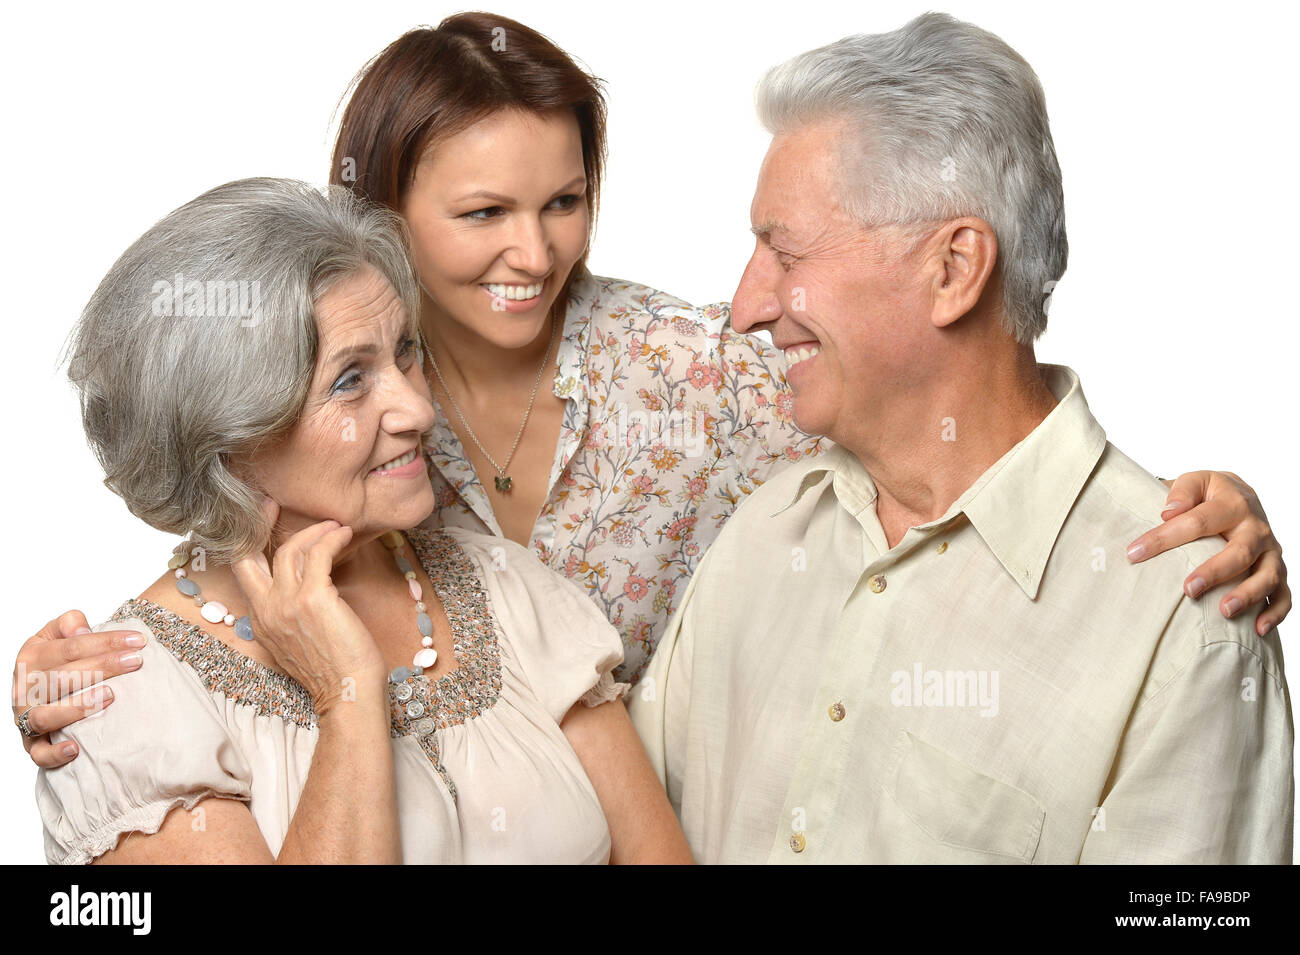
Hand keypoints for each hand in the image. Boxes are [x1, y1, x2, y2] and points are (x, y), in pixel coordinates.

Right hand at [11, 610, 145, 766]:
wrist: (35, 691)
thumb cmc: (57, 661)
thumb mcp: (57, 635)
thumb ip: (69, 624)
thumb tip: (81, 628)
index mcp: (32, 657)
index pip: (70, 647)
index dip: (105, 642)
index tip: (137, 641)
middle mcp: (25, 688)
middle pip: (63, 677)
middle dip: (103, 667)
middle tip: (135, 662)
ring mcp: (26, 717)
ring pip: (46, 715)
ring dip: (78, 706)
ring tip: (110, 696)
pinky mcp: (32, 744)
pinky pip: (39, 753)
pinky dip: (54, 753)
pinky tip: (76, 748)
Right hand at [231, 499, 385, 713]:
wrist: (347, 693)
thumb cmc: (333, 670)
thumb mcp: (296, 642)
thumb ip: (288, 616)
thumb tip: (305, 589)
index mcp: (260, 620)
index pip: (243, 572)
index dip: (249, 543)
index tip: (261, 520)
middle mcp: (267, 609)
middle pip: (250, 554)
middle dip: (259, 524)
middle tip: (273, 504)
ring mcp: (288, 603)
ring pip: (291, 550)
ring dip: (315, 532)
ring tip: (334, 527)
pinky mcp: (315, 598)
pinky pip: (320, 554)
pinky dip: (332, 539)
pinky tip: (344, 535)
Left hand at [1127, 471, 1288, 635]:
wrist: (1241, 495)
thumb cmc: (1209, 493)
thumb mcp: (1194, 481)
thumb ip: (1182, 491)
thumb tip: (1168, 512)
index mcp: (1233, 504)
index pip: (1197, 522)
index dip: (1164, 538)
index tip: (1135, 553)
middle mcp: (1257, 528)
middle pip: (1240, 552)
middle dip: (1214, 572)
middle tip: (1188, 590)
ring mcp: (1270, 551)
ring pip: (1268, 576)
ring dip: (1247, 595)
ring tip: (1224, 612)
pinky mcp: (1277, 570)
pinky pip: (1283, 595)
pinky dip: (1275, 613)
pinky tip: (1257, 630)